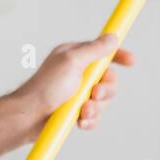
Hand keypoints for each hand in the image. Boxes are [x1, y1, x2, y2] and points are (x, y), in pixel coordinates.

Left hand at [13, 33, 134, 138]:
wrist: (28, 117)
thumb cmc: (45, 88)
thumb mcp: (72, 62)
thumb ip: (94, 50)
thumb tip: (112, 37)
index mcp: (74, 56)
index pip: (102, 52)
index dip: (118, 55)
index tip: (131, 61)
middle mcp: (77, 73)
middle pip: (108, 79)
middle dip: (105, 89)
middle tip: (94, 93)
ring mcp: (76, 93)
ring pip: (103, 100)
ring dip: (96, 107)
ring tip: (83, 111)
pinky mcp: (75, 111)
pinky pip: (94, 116)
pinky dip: (90, 119)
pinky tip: (80, 122)